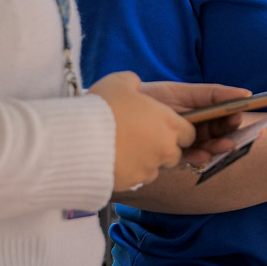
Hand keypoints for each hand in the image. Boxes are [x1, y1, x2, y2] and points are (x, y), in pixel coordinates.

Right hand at [92, 72, 196, 190]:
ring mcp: (149, 169)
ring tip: (124, 149)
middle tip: (141, 137)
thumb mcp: (119, 82)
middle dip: (163, 147)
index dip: (177, 129)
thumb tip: (135, 85)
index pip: (189, 133)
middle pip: (174, 153)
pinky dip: (129, 171)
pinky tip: (114, 160)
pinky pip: (136, 178)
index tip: (160, 125)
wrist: (77, 139)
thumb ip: (134, 82)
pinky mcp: (132, 183)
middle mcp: (165, 150)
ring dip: (146, 160)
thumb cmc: (103, 107)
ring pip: (155, 168)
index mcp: (169, 124)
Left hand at [137, 80, 251, 167]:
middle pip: (217, 131)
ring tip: (227, 145)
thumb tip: (245, 94)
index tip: (246, 112)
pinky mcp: (171, 157)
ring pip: (207, 147)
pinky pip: (189, 159)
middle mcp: (192, 126)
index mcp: (196, 108)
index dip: (235, 114)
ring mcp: (182, 142)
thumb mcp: (181, 92)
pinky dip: (199, 158)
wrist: (115, 115)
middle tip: (236, 130)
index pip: (221, 112)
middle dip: (229, 132)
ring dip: (218, 146)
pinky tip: (206, 156)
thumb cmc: (148, 97)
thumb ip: (212, 94)